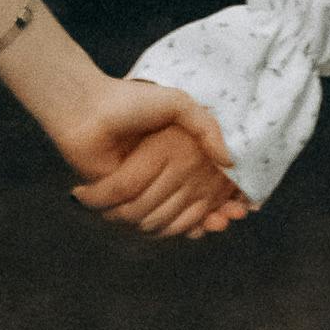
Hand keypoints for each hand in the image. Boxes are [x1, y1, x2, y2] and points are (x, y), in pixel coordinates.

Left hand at [61, 77, 251, 238]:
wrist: (85, 111)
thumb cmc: (130, 101)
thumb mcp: (176, 103)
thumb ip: (204, 125)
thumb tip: (230, 161)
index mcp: (173, 150)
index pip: (205, 179)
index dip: (226, 192)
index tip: (245, 204)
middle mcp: (160, 170)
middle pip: (194, 201)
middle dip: (216, 211)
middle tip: (236, 215)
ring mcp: (143, 186)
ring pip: (175, 216)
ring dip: (196, 222)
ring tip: (218, 222)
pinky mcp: (122, 200)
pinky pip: (150, 222)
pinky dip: (171, 229)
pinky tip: (194, 228)